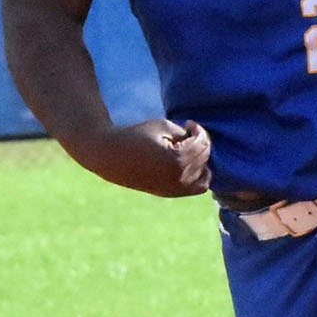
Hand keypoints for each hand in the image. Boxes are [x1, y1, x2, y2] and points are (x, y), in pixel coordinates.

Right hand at [74, 118, 212, 197]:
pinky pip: (196, 188)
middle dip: (200, 144)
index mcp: (177, 161)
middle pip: (205, 159)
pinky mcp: (169, 193)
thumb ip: (185, 132)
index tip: (188, 123)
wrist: (111, 156)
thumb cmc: (135, 136)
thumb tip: (200, 141)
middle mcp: (179, 179)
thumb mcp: (162, 126)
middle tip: (186, 134)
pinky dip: (198, 176)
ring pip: (205, 176)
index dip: (198, 130)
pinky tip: (187, 163)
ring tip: (187, 150)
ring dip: (201, 161)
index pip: (203, 144)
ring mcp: (174, 189)